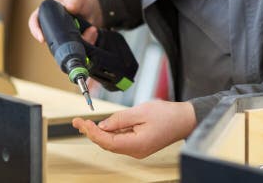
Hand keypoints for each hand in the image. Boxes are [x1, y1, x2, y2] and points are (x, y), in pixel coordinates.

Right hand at [28, 0, 102, 43]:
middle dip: (61, 43)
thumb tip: (70, 7)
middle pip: (49, 40)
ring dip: (79, 42)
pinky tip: (93, 33)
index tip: (42, 38)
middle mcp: (51, 27)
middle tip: (78, 38)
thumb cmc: (80, 1)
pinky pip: (76, 50)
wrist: (92, 9)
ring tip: (91, 30)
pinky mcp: (71, 45)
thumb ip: (75, 0)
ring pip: (64, 48)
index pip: (34, 21)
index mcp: (47, 12)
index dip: (35, 30)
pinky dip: (86, 43)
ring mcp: (61, 38)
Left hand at [72, 100, 196, 158]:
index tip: (82, 123)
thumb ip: (119, 119)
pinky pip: (121, 139)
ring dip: (100, 133)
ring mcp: (137, 149)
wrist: (184, 120)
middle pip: (108, 144)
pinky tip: (104, 125)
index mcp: (136, 145)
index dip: (92, 133)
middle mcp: (136, 151)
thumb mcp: (140, 112)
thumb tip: (103, 126)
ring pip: (113, 142)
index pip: (107, 141)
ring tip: (86, 123)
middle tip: (78, 122)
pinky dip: (111, 132)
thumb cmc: (167, 115)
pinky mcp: (139, 144)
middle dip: (91, 133)